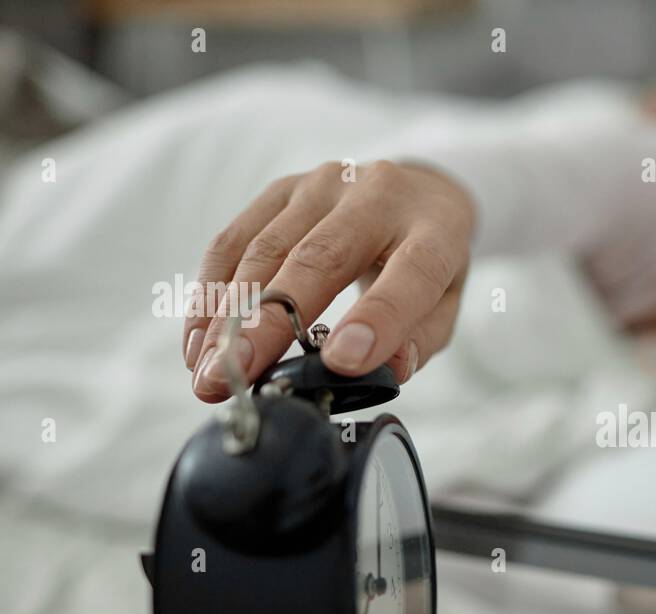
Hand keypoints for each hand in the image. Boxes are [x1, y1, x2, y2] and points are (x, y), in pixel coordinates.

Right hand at [184, 160, 474, 401]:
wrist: (420, 190)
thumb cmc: (430, 259)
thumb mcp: (447, 303)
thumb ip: (420, 339)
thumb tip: (385, 370)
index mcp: (433, 229)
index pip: (411, 273)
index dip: (378, 318)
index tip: (343, 363)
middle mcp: (376, 195)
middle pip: (318, 259)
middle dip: (268, 324)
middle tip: (237, 375)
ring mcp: (322, 185)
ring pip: (263, 250)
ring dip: (228, 318)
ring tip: (211, 373)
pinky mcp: (281, 189)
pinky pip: (232, 241)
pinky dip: (210, 296)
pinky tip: (199, 343)